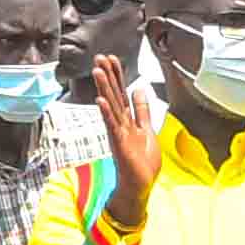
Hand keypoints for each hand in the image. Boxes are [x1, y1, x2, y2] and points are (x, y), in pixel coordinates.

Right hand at [87, 52, 163, 222]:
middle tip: (100, 58)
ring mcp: (118, 133)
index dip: (118, 75)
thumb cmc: (141, 162)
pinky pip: (112, 126)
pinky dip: (107, 113)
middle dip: (108, 76)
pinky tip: (101, 101)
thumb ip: (142, 110)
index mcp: (128, 120)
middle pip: (114, 95)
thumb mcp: (146, 130)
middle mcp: (121, 124)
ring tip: (98, 71)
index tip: (112, 59)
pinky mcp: (119, 144)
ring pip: (111, 106)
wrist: (139, 186)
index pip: (121, 93)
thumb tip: (139, 90)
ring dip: (104, 88)